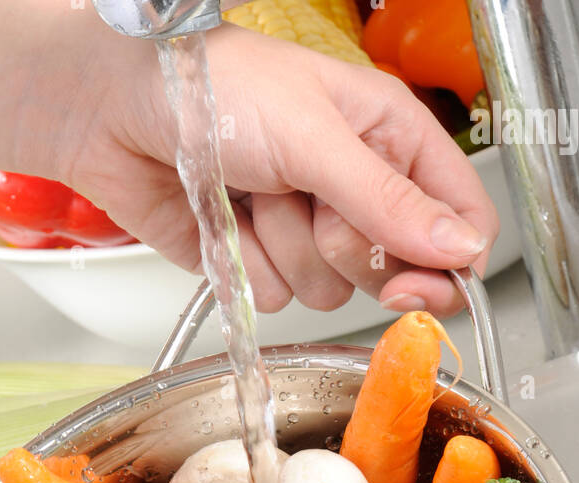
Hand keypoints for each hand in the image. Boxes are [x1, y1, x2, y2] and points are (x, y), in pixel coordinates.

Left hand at [38, 17, 497, 315]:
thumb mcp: (316, 137)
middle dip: (344, 246)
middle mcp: (355, 187)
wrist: (117, 111)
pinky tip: (228, 218)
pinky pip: (278, 298)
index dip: (447, 264)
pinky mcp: (260, 259)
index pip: (458, 219)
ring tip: (255, 192)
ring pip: (330, 290)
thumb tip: (462, 248)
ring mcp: (307, 227)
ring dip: (286, 248)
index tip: (416, 285)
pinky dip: (247, 265)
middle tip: (308, 200)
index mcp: (389, 137)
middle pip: (394, 268)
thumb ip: (389, 201)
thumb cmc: (213, 88)